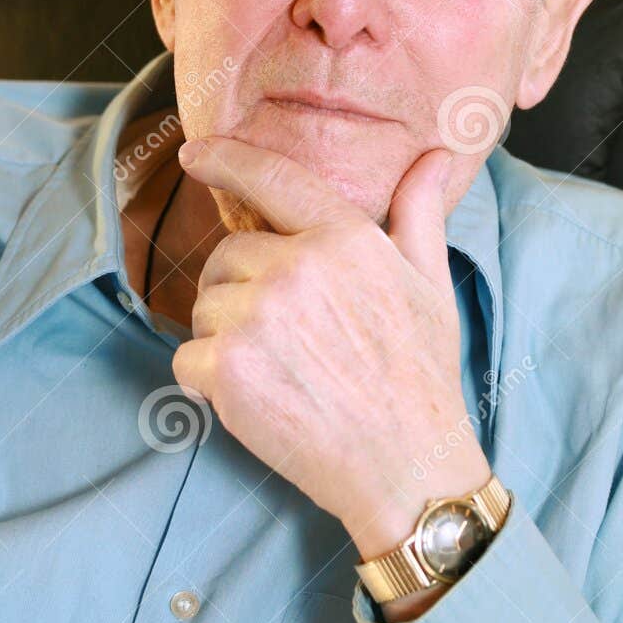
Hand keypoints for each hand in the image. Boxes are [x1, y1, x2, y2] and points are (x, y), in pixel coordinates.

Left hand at [170, 135, 491, 557]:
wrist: (407, 467)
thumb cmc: (421, 378)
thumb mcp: (431, 286)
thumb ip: (418, 215)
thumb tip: (436, 156)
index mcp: (346, 239)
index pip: (273, 178)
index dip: (227, 159)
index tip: (195, 154)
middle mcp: (297, 267)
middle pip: (228, 256)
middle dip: (242, 289)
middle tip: (288, 339)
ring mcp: (257, 316)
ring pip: (205, 308)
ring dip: (226, 338)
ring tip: (282, 373)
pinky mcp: (226, 367)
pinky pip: (186, 358)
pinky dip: (205, 382)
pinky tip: (255, 400)